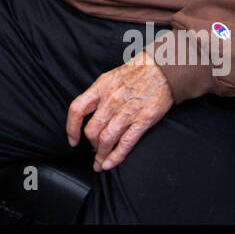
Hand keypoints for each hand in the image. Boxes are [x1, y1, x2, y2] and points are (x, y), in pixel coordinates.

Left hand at [66, 51, 172, 171]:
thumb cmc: (137, 72)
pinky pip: (125, 143)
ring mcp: (127, 111)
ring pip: (106, 139)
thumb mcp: (111, 77)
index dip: (71, 128)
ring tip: (100, 163)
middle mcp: (111, 100)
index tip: (73, 140)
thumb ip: (99, 94)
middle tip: (94, 151)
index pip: (77, 109)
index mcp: (101, 87)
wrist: (163, 69)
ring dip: (101, 155)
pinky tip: (110, 164)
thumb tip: (88, 113)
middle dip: (90, 145)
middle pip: (91, 129)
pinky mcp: (143, 120)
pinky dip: (115, 157)